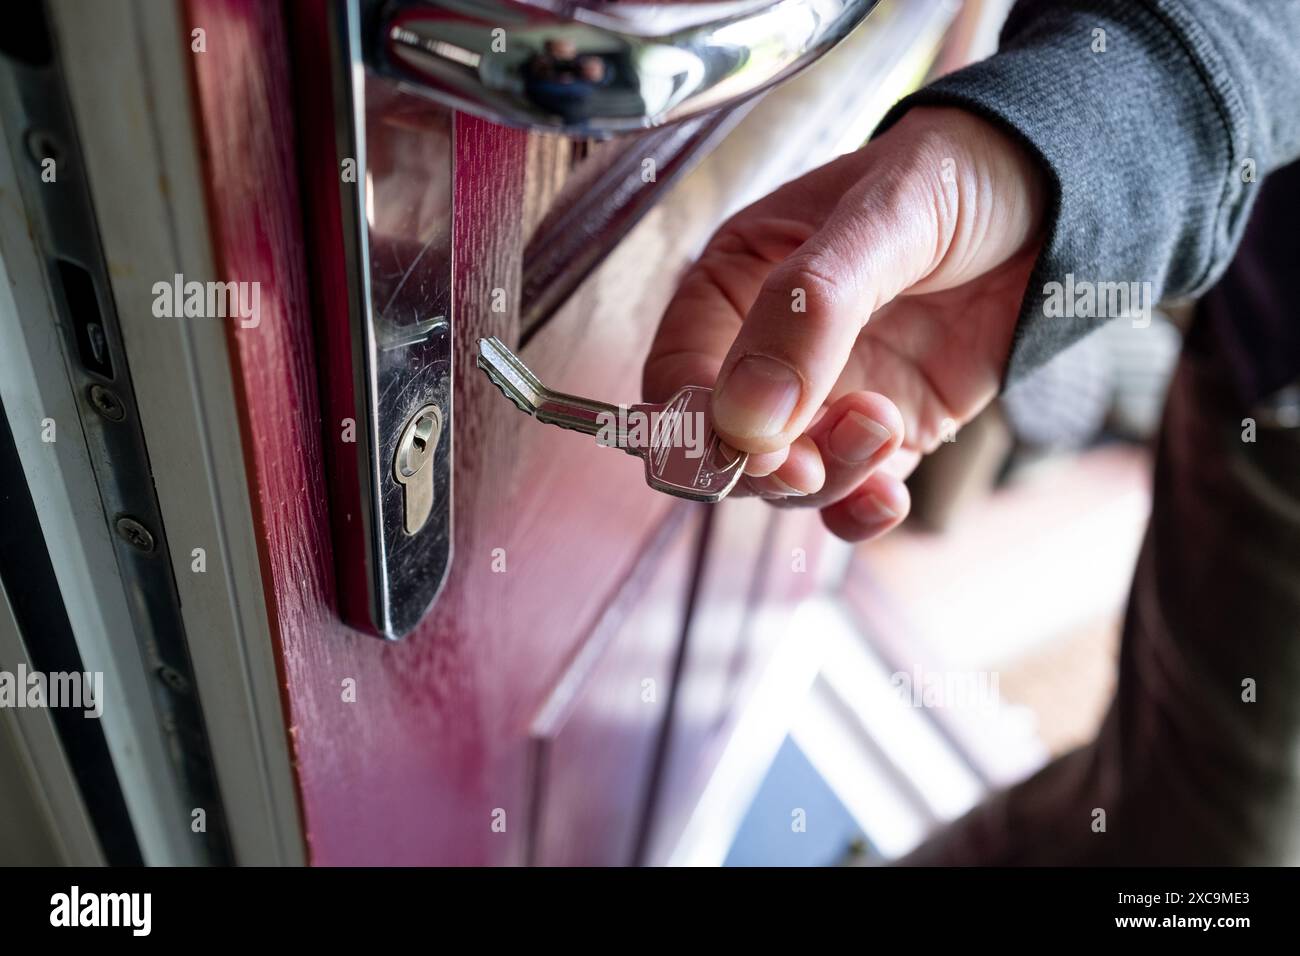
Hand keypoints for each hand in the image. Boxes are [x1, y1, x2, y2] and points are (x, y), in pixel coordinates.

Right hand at [643, 106, 1047, 539]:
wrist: (1059, 196)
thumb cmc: (955, 177)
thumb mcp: (881, 218)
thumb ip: (808, 310)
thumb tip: (744, 419)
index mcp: (736, 282)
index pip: (676, 374)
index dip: (695, 421)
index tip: (746, 442)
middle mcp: (766, 349)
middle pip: (724, 446)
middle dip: (766, 466)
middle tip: (810, 459)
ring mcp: (824, 397)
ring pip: (785, 482)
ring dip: (826, 478)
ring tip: (884, 426)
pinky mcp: (882, 432)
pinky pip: (848, 499)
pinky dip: (860, 513)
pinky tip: (888, 495)